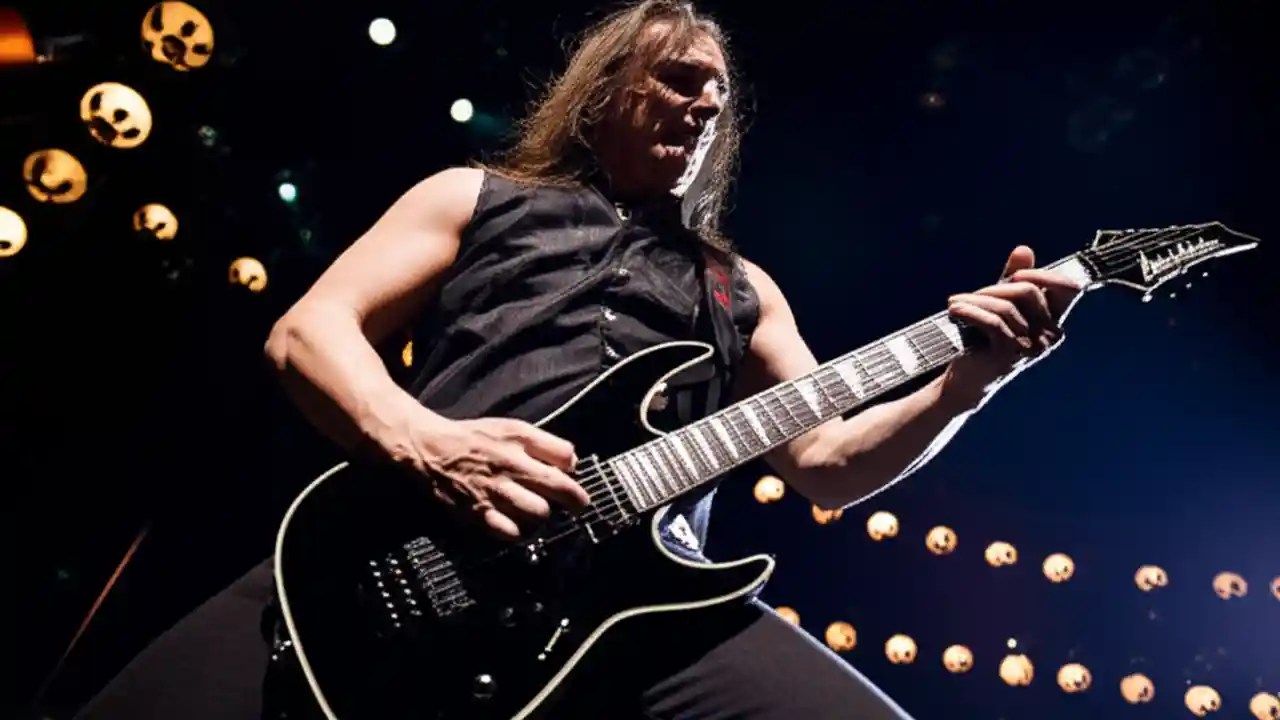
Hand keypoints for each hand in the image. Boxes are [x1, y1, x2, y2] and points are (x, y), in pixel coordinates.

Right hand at [373, 407, 589, 540]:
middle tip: (574, 506)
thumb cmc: (474, 438)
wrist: (429, 449)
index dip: (576, 471)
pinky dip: (519, 532)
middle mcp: (511, 466)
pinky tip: (516, 525)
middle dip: (573, 500)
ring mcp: (495, 491)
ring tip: (538, 513)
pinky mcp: (479, 513)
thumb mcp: (512, 428)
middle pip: (560, 489)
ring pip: (539, 513)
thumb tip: (572, 463)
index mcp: (520, 441)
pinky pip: (511, 532)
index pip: (566, 457)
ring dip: (544, 515)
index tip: (576, 484)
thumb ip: (544, 444)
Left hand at [942, 245, 1082, 406]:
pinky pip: (993, 322)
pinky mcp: (1009, 356)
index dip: (1044, 275)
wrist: (967, 378)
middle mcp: (1050, 335)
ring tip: (954, 304)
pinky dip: (969, 312)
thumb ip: (1013, 279)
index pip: (1069, 288)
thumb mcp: (999, 304)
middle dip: (995, 287)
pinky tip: (953, 310)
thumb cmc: (984, 340)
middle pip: (1028, 291)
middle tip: (970, 296)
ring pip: (1005, 306)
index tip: (1014, 275)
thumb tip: (1024, 249)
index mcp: (1053, 320)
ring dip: (974, 300)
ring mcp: (1031, 347)